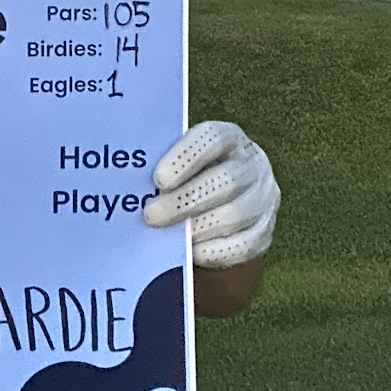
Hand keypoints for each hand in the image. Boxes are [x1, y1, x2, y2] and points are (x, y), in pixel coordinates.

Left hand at [143, 120, 279, 268]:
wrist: (220, 203)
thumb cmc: (188, 176)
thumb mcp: (180, 161)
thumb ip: (161, 166)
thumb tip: (125, 182)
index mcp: (229, 137)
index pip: (212, 138)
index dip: (186, 157)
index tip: (158, 179)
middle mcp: (252, 164)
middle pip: (225, 180)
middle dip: (185, 200)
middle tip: (151, 215)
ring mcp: (263, 198)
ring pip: (235, 215)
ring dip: (197, 227)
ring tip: (168, 237)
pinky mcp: (265, 232)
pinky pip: (243, 246)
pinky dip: (215, 251)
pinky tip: (191, 253)